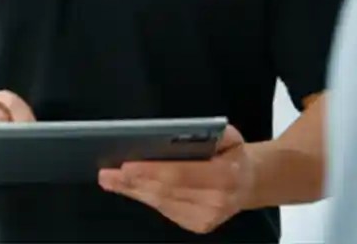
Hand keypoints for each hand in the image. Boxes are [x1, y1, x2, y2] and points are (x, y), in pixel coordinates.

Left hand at [98, 125, 253, 234]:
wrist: (249, 182)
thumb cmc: (232, 154)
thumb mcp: (228, 135)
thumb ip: (208, 131)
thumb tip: (176, 132)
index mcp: (225, 176)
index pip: (180, 174)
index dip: (151, 171)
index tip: (126, 165)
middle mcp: (216, 201)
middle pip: (165, 191)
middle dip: (133, 181)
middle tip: (108, 172)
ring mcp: (206, 217)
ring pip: (161, 202)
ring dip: (133, 190)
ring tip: (111, 178)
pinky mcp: (197, 225)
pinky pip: (164, 209)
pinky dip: (145, 197)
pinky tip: (129, 187)